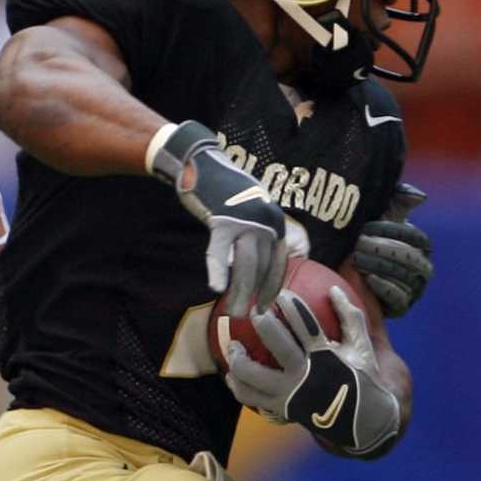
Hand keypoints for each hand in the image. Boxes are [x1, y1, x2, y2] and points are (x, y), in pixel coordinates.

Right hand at [150, 119, 287, 316]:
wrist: (201, 163)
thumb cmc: (222, 190)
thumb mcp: (249, 210)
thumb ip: (256, 233)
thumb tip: (254, 263)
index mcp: (274, 220)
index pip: (278, 261)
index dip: (272, 287)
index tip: (266, 306)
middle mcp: (266, 220)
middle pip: (263, 266)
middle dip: (257, 295)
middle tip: (251, 317)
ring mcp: (244, 220)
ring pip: (246, 264)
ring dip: (240, 292)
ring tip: (234, 312)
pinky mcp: (221, 219)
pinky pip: (219, 252)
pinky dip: (218, 271)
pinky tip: (216, 288)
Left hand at [222, 286, 402, 458]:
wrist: (362, 421)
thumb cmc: (361, 377)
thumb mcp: (362, 346)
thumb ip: (350, 316)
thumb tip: (334, 289)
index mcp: (326, 357)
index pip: (306, 326)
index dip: (292, 307)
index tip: (280, 293)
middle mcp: (305, 376)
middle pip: (278, 346)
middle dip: (264, 324)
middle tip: (254, 311)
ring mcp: (289, 394)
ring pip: (253, 376)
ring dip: (239, 357)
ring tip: (233, 345)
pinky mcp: (280, 409)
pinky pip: (250, 397)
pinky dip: (237, 385)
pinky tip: (231, 373)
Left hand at [349, 183, 430, 317]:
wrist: (344, 275)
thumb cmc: (364, 242)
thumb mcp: (379, 219)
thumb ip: (398, 201)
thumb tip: (420, 197)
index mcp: (421, 247)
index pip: (416, 237)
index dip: (394, 230)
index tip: (368, 226)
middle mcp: (422, 269)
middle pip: (411, 258)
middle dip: (385, 249)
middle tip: (359, 242)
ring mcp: (413, 289)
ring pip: (404, 277)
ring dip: (380, 266)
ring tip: (357, 258)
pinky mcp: (401, 307)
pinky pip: (399, 298)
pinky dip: (385, 288)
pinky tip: (368, 279)